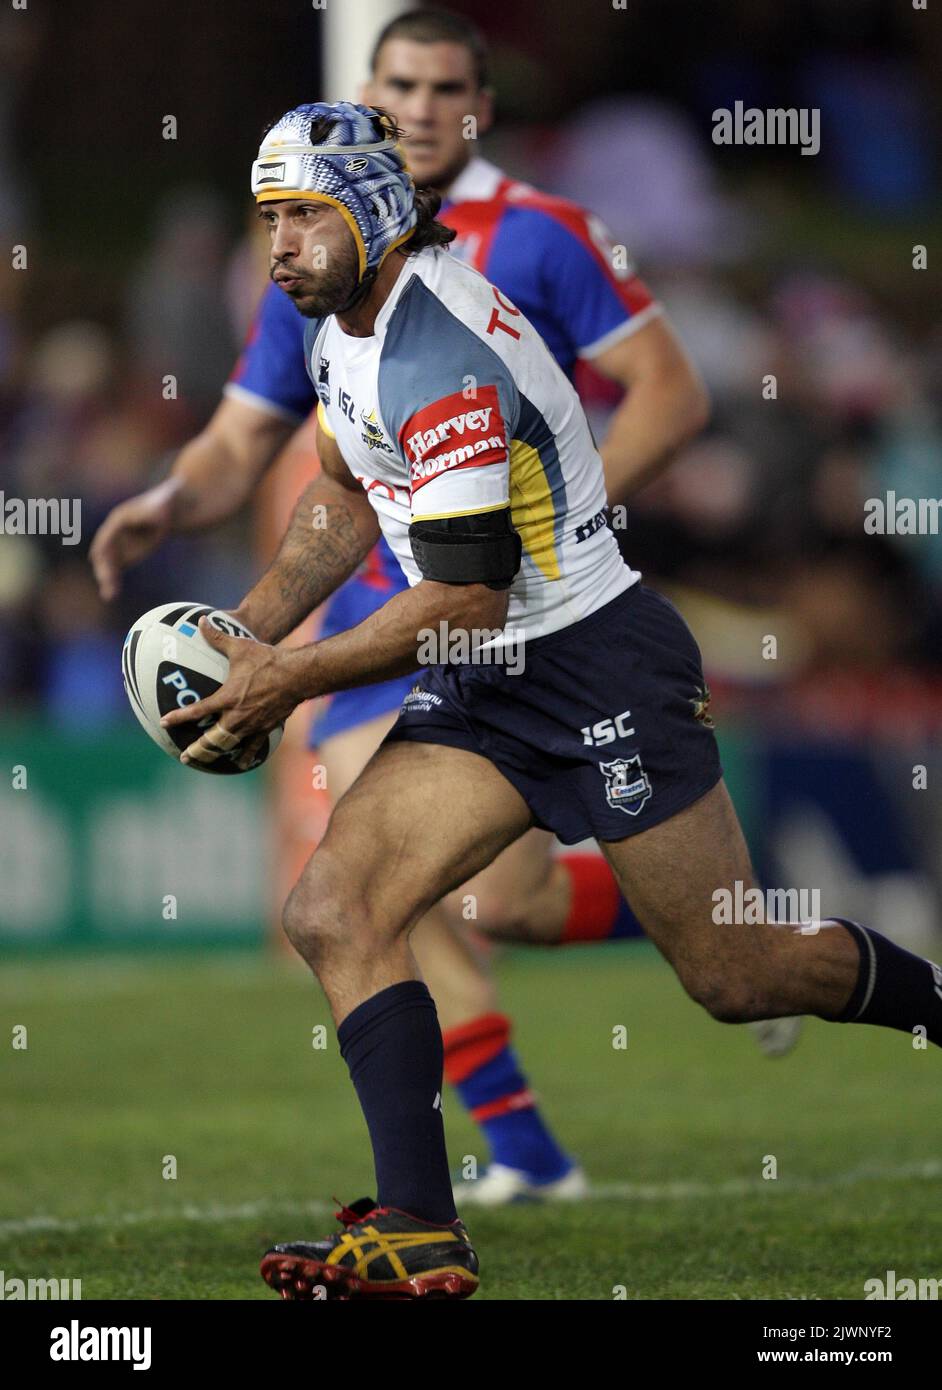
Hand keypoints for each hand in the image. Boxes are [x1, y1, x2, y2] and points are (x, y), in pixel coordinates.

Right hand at [90, 479, 178, 599]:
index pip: (107, 535)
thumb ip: (159, 511)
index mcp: (119, 519)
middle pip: (105, 552)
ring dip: (107, 578)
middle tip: (106, 582)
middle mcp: (115, 532)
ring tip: (109, 595)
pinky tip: (110, 594)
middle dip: (104, 567)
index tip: (98, 560)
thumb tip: (158, 517)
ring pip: (109, 563)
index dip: (103, 548)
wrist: (176, 509)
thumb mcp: (164, 505)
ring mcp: (121, 544)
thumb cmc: (169, 503)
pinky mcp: (128, 555)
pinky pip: (117, 569)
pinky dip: (113, 580)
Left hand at [160, 617, 306, 769]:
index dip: (179, 717)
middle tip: (186, 757)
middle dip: (198, 749)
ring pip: (230, 745)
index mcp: (227, 698)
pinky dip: (247, 755)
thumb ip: (217, 637)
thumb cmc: (268, 660)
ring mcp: (252, 724)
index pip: (198, 711)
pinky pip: (254, 746)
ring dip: (216, 754)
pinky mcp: (266, 728)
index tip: (165, 722)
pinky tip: (243, 762)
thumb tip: (201, 621)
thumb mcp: (240, 647)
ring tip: (206, 762)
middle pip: (212, 739)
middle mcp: (237, 716)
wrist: (297, 676)